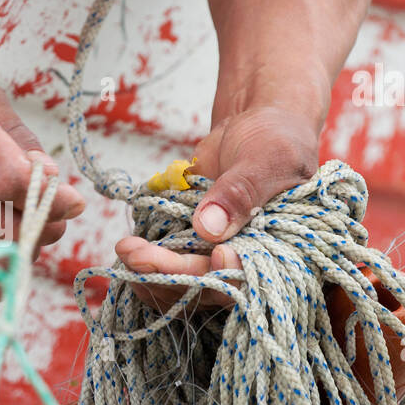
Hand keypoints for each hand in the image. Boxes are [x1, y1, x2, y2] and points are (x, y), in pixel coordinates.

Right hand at [0, 69, 85, 301]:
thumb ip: (16, 136)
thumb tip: (53, 182)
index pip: (7, 177)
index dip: (50, 199)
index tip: (71, 202)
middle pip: (0, 224)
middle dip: (39, 230)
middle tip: (51, 222)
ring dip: (18, 258)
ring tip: (28, 240)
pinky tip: (4, 272)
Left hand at [116, 105, 319, 312]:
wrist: (254, 123)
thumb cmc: (276, 138)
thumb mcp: (266, 158)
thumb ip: (240, 191)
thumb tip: (208, 228)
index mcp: (278, 247)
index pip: (251, 275)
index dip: (228, 273)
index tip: (214, 253)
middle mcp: (247, 256)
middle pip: (209, 282)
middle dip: (173, 272)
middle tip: (137, 256)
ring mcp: (217, 249)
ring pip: (184, 278)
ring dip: (153, 270)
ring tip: (126, 250)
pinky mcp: (192, 238)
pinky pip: (168, 261)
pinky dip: (148, 261)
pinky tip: (129, 251)